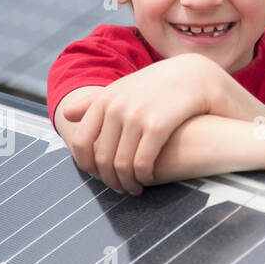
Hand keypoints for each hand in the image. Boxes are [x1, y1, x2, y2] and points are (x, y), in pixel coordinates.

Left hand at [62, 54, 216, 194]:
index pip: (81, 143)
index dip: (87, 166)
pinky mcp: (158, 125)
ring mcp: (136, 115)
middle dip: (109, 179)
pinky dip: (142, 176)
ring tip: (134, 187)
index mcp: (105, 99)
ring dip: (126, 183)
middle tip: (120, 188)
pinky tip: (149, 178)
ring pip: (121, 164)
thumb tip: (67, 114)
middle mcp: (116, 106)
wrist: (197, 74)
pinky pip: (142, 162)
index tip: (100, 176)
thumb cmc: (160, 84)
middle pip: (101, 158)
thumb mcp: (125, 87)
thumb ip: (95, 101)